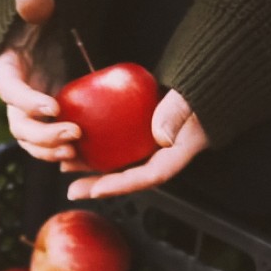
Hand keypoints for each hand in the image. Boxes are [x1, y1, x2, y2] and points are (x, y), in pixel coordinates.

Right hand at [0, 0, 80, 163]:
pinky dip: (61, 156)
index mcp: (7, 73)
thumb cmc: (41, 26)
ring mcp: (29, 117)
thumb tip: (30, 1)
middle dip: (44, 135)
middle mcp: (13, 100)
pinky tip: (81, 160)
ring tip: (75, 152)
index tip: (53, 107)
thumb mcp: (38, 11)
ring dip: (51, 152)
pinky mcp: (46, 126)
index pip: (11, 91)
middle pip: (20, 126)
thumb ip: (35, 6)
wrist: (45, 44)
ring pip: (31, 143)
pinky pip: (48, 147)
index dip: (28, 102)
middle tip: (74, 133)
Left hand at [65, 89, 208, 199]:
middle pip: (128, 176)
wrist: (203, 80)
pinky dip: (98, 146)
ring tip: (66, 167)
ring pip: (120, 162)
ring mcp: (151, 145)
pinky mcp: (141, 133)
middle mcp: (161, 155)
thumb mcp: (192, 100)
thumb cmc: (201, 90)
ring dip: (93, 167)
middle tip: (72, 190)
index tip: (96, 189)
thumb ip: (178, 113)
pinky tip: (77, 142)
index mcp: (176, 154)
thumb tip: (161, 136)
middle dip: (99, 185)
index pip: (149, 176)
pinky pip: (118, 144)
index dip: (121, 185)